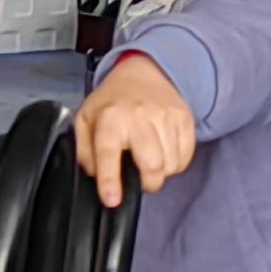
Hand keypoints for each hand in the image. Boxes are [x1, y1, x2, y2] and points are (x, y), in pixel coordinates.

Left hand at [77, 53, 195, 208]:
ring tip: (150, 160)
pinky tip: (164, 153)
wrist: (143, 72)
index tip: (112, 200)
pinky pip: (185, 156)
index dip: (110, 180)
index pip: (109, 153)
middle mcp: (139, 116)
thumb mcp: (86, 120)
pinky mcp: (184, 118)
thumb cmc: (112, 102)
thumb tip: (95, 175)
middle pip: (153, 165)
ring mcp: (165, 116)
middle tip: (140, 180)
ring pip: (171, 164)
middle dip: (148, 184)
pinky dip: (176, 163)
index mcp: (110, 118)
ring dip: (162, 173)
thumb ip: (85, 151)